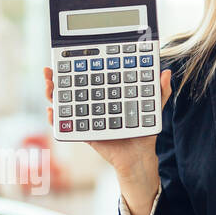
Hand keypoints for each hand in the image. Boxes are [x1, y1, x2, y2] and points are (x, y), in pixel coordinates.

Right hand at [43, 65, 172, 182]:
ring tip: (49, 87)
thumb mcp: (153, 108)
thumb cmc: (143, 132)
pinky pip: (67, 127)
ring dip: (53, 96)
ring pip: (65, 105)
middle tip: (50, 71)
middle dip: (57, 79)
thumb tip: (166, 72)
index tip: (67, 57)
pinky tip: (52, 113)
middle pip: (70, 89)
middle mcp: (93, 105)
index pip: (88, 77)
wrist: (139, 157)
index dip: (76, 67)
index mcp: (106, 96)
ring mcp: (87, 119)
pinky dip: (57, 120)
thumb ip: (159, 91)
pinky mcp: (84, 133)